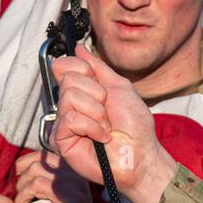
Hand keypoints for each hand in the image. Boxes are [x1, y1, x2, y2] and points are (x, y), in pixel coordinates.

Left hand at [14, 149, 102, 202]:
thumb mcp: (62, 198)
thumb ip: (48, 182)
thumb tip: (18, 173)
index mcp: (73, 174)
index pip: (44, 155)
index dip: (25, 165)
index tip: (20, 181)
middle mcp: (75, 180)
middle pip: (36, 168)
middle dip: (21, 185)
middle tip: (21, 202)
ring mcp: (72, 197)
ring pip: (35, 184)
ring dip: (22, 199)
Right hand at [51, 44, 176, 202]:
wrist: (141, 154)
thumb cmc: (134, 126)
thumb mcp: (120, 87)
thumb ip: (97, 67)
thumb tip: (78, 48)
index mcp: (82, 91)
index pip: (65, 65)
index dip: (84, 70)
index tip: (102, 86)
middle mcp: (70, 105)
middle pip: (69, 79)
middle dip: (97, 94)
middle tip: (108, 112)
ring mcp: (64, 122)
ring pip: (69, 96)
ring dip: (97, 111)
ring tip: (106, 127)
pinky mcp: (61, 140)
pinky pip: (70, 118)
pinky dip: (92, 126)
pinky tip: (101, 137)